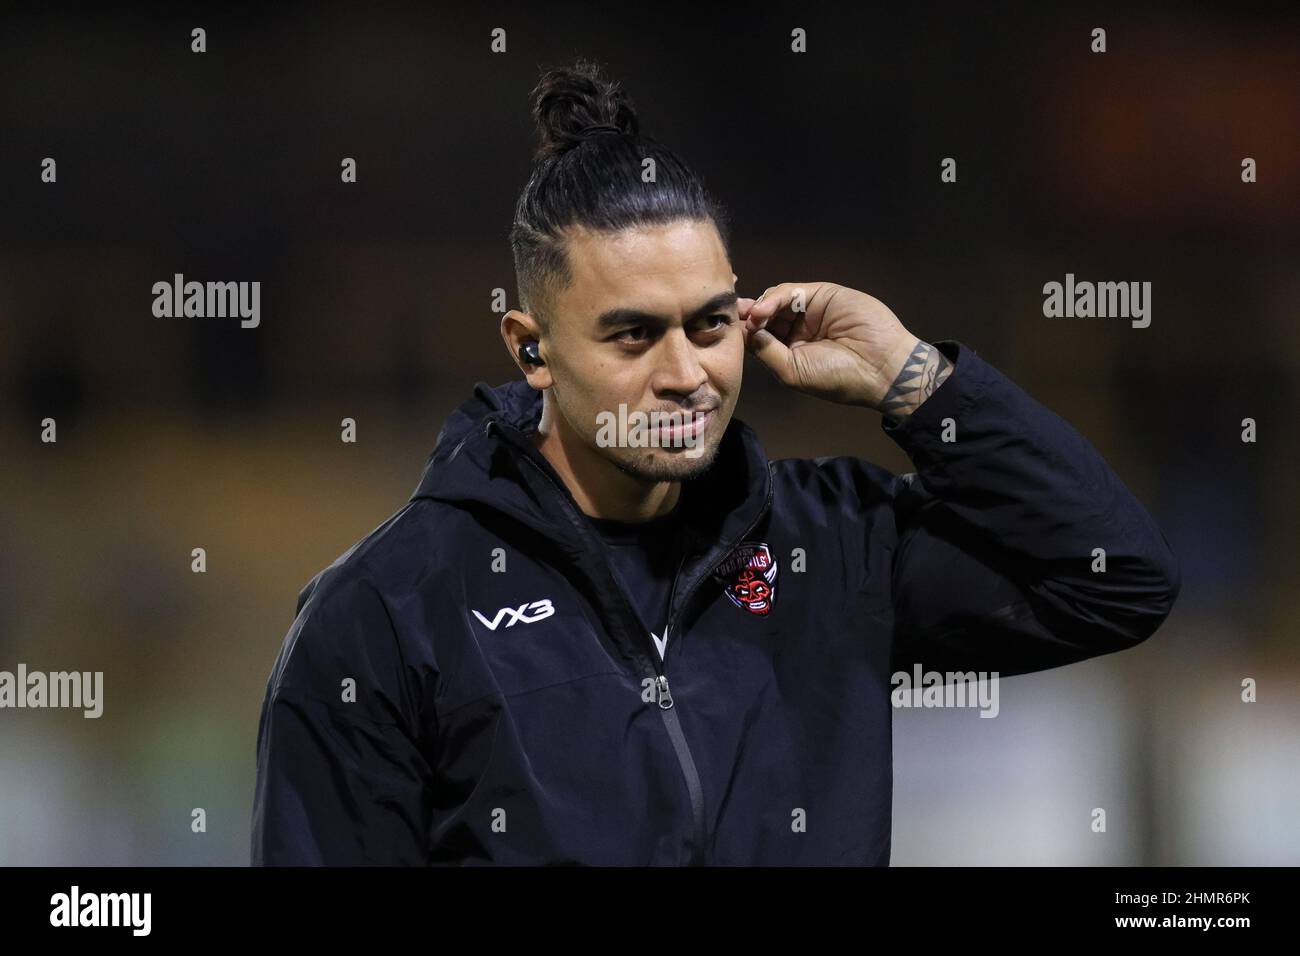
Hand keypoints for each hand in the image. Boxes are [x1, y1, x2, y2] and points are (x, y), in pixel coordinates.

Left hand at [740, 282, 920, 409]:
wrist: (880, 367)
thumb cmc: (838, 377)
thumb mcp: (792, 371)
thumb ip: (766, 350)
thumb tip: (745, 330)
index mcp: (789, 352)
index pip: (758, 336)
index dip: (741, 331)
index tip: (720, 329)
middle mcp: (797, 330)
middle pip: (762, 315)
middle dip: (744, 314)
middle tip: (729, 315)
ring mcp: (809, 311)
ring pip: (773, 301)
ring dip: (758, 307)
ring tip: (753, 317)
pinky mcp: (821, 295)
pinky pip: (791, 291)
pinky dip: (774, 297)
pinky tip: (765, 309)